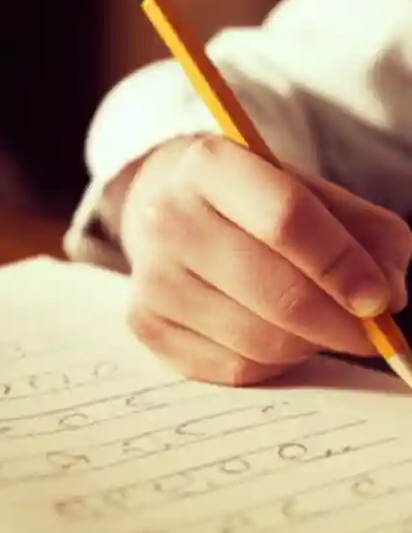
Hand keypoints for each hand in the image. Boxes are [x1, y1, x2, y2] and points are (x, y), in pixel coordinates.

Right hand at [113, 135, 411, 385]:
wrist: (170, 208)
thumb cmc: (254, 201)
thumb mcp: (314, 191)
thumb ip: (368, 234)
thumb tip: (387, 299)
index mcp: (210, 164)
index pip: (287, 219)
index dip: (343, 265)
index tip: (380, 299)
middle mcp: (167, 217)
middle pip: (276, 291)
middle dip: (339, 323)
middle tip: (369, 331)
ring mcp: (150, 276)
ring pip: (259, 340)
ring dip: (307, 344)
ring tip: (314, 323)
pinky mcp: (145, 323)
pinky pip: (233, 367)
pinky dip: (271, 363)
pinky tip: (272, 334)